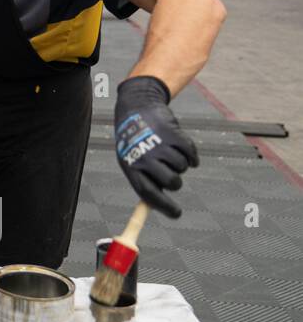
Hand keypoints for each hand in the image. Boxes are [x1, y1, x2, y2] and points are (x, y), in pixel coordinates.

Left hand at [114, 76, 198, 217]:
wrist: (138, 106)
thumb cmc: (135, 138)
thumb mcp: (132, 158)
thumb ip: (145, 178)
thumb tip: (157, 205)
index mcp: (130, 166)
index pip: (148, 193)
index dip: (164, 206)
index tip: (176, 214)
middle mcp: (144, 157)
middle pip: (172, 182)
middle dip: (176, 182)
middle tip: (172, 174)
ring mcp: (160, 146)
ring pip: (182, 167)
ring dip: (180, 161)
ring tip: (168, 150)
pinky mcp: (173, 135)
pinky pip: (191, 153)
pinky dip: (191, 154)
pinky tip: (183, 147)